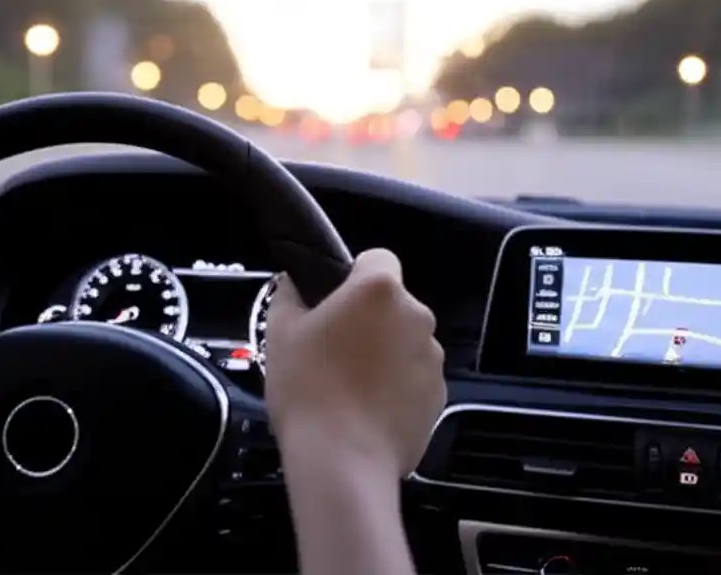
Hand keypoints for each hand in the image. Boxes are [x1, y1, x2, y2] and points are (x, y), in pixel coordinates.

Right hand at [265, 248, 444, 477]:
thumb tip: (295, 283)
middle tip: (334, 349)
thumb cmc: (307, 387)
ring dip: (385, 353)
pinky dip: (398, 387)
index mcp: (379, 290)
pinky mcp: (440, 396)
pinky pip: (415, 378)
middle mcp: (417, 316)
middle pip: (393, 304)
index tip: (334, 304)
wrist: (342, 461)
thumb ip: (290, 295)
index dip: (354, 276)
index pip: (376, 258)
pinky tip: (368, 411)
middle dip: (370, 319)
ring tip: (350, 386)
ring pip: (405, 342)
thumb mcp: (280, 333)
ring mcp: (434, 358)